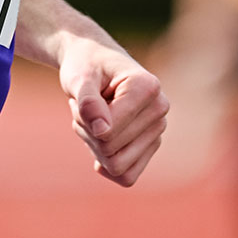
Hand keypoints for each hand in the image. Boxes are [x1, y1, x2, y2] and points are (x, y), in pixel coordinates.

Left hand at [58, 37, 168, 187]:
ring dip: (94, 146)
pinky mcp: (152, 144)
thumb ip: (88, 100)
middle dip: (87, 132)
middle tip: (84, 107)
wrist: (93, 62)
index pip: (109, 132)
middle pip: (112, 151)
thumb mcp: (78, 77)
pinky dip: (106, 163)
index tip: (82, 95)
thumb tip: (102, 130)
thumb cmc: (85, 66)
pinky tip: (100, 140)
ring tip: (93, 119)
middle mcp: (160, 109)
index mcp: (147, 87)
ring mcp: (158, 129)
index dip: (84, 120)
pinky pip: (127, 176)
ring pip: (118, 166)